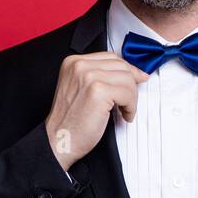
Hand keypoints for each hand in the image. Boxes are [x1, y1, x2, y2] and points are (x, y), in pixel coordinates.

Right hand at [45, 51, 148, 170]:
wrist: (59, 139)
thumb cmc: (70, 120)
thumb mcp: (80, 88)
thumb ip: (99, 77)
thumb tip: (130, 73)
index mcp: (74, 62)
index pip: (111, 57)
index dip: (128, 69)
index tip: (138, 77)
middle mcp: (80, 65)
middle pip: (122, 66)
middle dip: (131, 85)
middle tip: (130, 101)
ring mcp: (89, 76)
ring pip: (127, 79)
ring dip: (132, 98)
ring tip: (125, 111)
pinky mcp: (98, 91)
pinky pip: (128, 94)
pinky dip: (131, 107)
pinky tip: (124, 115)